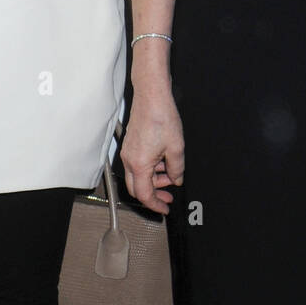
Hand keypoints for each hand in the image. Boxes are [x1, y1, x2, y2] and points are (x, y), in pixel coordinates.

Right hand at [122, 66, 184, 214]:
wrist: (151, 96)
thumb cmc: (161, 117)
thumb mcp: (176, 147)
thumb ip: (177, 168)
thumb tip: (176, 179)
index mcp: (139, 164)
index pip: (144, 195)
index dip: (155, 205)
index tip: (165, 208)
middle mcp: (129, 160)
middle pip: (137, 188)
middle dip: (153, 194)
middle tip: (167, 196)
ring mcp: (128, 152)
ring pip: (137, 176)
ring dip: (153, 180)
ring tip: (170, 176)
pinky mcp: (131, 144)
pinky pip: (138, 164)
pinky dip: (150, 168)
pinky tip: (163, 163)